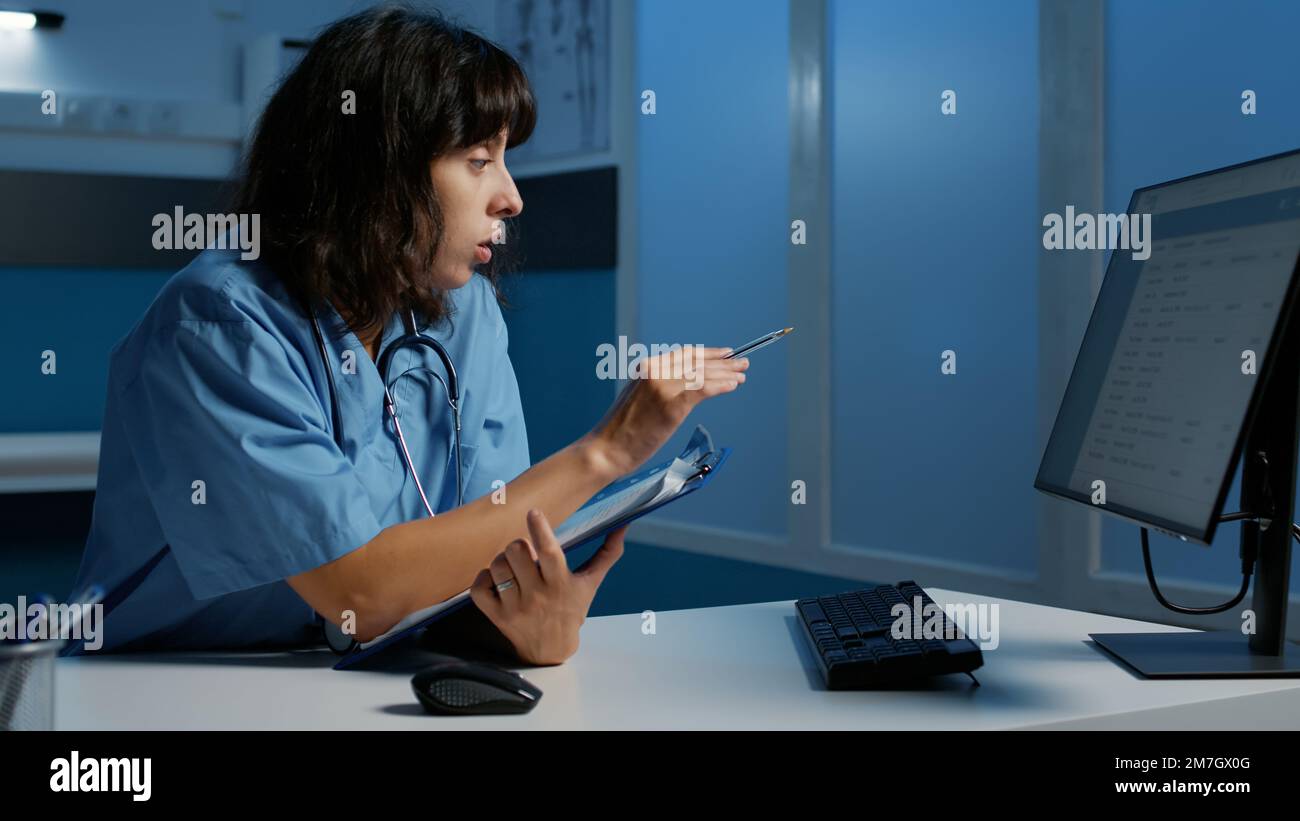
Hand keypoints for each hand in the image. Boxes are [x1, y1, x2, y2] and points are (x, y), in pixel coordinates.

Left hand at [469, 508, 625, 665]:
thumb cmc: (572, 610)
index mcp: (560, 583)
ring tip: (513, 567)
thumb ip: (607, 554)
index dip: (540, 528)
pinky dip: (484, 578)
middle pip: (516, 551)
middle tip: (524, 552)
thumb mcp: (591, 583)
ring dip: (502, 560)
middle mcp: (537, 595)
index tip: (534, 512)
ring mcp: (514, 607)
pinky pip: (479, 588)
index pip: (548, 551)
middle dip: (519, 544)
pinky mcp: (497, 616)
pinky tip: (496, 579)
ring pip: (497, 566)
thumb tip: (623, 526)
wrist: (552, 649)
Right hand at [585, 345, 747, 476]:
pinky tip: (732, 386)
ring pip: (703, 373)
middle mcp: (655, 370)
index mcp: (647, 367)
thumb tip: (689, 385)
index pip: (684, 354)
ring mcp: (664, 385)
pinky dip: (721, 386)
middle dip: (723, 362)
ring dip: (727, 373)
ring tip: (742, 375)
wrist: (607, 449)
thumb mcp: (641, 399)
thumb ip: (661, 387)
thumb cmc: (623, 431)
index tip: (725, 355)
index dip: (708, 353)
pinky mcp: (672, 402)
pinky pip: (704, 389)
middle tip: (741, 363)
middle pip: (697, 361)